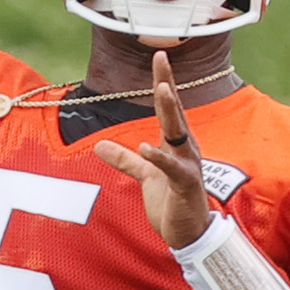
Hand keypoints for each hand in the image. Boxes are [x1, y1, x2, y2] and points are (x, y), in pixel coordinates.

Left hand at [91, 51, 218, 248]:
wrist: (190, 235)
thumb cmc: (173, 203)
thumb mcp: (145, 176)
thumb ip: (125, 160)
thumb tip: (99, 145)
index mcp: (175, 144)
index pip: (169, 107)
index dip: (164, 80)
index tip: (160, 55)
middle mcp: (185, 149)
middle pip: (175, 110)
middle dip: (168, 83)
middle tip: (162, 57)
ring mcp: (187, 166)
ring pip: (178, 132)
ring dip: (171, 111)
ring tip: (163, 90)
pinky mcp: (185, 185)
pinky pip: (172, 168)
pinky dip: (160, 157)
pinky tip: (147, 147)